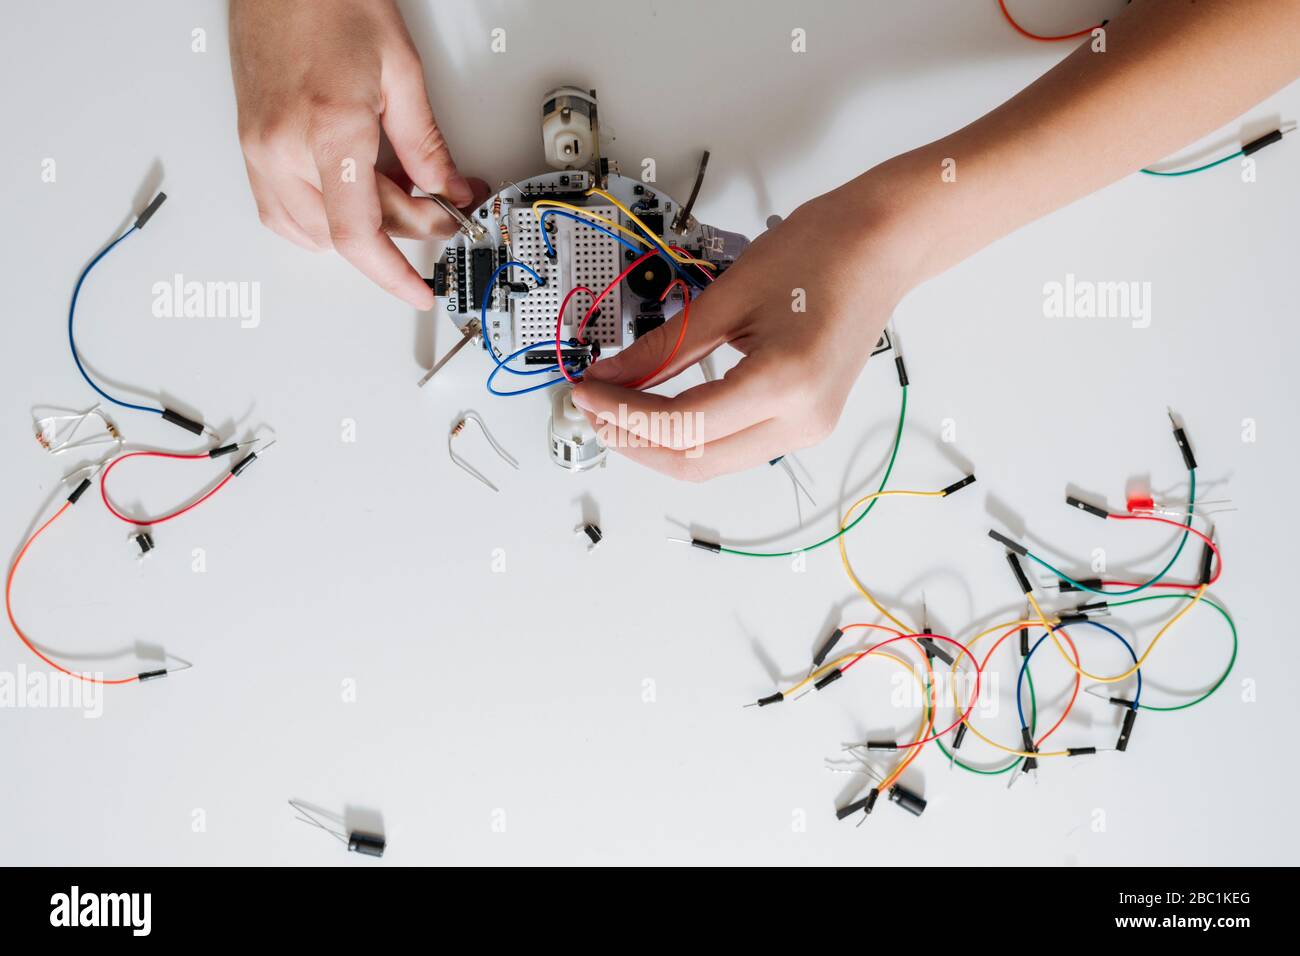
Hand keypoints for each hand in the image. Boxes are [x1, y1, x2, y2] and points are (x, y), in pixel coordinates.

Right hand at [229, 0, 487, 307]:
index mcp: (328, 128)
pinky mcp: (248, 143)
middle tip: (445, 207)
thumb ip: (426, 143)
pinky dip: (320, 222)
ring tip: (398, 194)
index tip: (420, 290)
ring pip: (311, 233)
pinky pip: (281, 212)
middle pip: (347, 233)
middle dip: (404, 230)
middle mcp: (283, 146)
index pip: (359, 234)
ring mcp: (258, 148)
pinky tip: (351, 201)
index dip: (394, 275)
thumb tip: (448, 189)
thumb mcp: (402, 70)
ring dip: (360, 229)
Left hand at [571, 181, 922, 480]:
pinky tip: (658, 409)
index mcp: (784, 385)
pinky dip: (689, 435)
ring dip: (658, 443)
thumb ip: (662, 347)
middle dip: (633, 439)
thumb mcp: (726, 296)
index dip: (622, 413)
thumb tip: (609, 375)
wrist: (882, 245)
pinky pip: (733, 446)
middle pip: (694, 460)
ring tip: (616, 407)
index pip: (680, 424)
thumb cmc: (818, 252)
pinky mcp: (806, 424)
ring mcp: (807, 430)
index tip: (585, 390)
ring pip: (711, 462)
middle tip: (591, 406)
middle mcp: (801, 421)